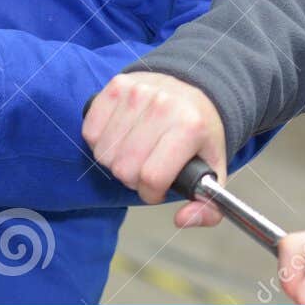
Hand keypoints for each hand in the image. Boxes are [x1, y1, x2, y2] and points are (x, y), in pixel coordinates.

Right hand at [83, 72, 228, 211]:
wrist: (194, 88)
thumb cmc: (199, 133)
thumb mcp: (214, 170)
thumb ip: (208, 208)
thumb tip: (182, 219)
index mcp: (190, 127)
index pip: (151, 178)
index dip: (152, 193)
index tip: (159, 186)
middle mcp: (164, 105)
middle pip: (124, 168)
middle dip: (134, 178)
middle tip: (147, 167)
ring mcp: (138, 92)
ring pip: (105, 153)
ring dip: (117, 160)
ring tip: (135, 150)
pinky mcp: (117, 85)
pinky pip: (91, 131)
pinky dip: (101, 141)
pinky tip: (121, 135)